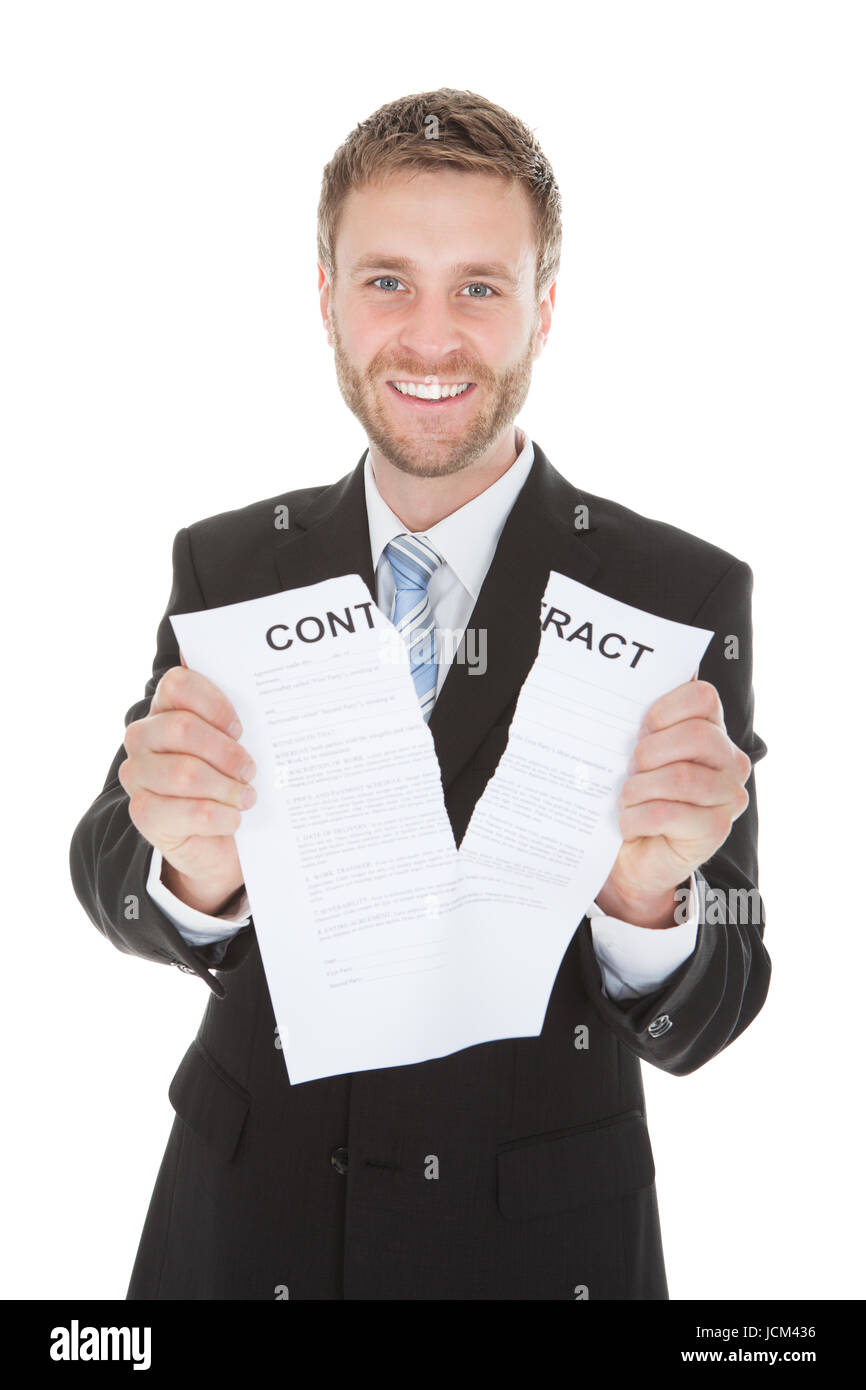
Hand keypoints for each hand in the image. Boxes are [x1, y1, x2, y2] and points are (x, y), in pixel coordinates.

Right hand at [119, 663, 255, 913]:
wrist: (215, 840)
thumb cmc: (226, 781)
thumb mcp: (234, 747)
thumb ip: (236, 723)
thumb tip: (264, 696)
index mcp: (163, 709)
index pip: (177, 685)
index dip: (214, 705)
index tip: (240, 729)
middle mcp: (141, 737)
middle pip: (181, 728)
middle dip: (226, 752)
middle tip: (249, 769)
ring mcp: (136, 775)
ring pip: (185, 773)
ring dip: (226, 788)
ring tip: (246, 797)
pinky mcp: (142, 813)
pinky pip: (190, 812)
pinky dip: (222, 817)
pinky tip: (233, 819)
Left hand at [595, 679, 750, 928]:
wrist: (633, 858)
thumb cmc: (636, 797)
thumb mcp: (639, 755)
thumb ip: (647, 723)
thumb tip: (636, 678)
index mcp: (714, 732)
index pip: (704, 697)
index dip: (665, 709)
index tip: (642, 728)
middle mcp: (730, 762)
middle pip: (696, 735)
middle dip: (650, 752)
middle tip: (631, 769)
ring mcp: (729, 797)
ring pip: (680, 777)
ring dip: (638, 789)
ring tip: (628, 799)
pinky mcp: (716, 830)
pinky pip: (666, 813)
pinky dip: (636, 818)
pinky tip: (629, 824)